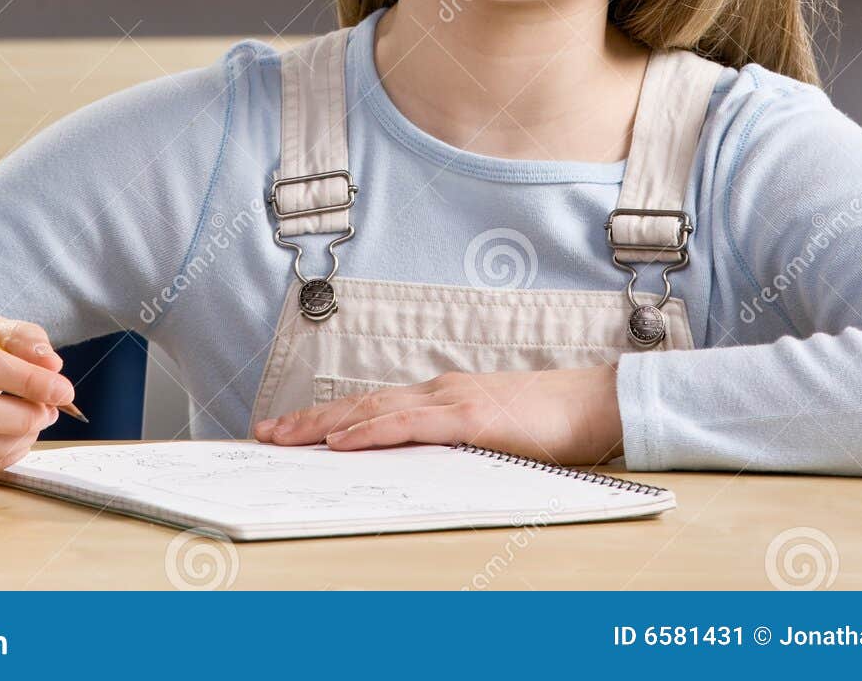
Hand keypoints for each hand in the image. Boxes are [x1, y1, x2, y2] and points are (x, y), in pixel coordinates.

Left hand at [254, 364, 623, 466]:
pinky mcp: (469, 419)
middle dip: (310, 420)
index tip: (290, 429)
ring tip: (286, 436)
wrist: (596, 404)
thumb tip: (421, 469)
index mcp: (442, 398)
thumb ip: (455, 446)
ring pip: (374, 411)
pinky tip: (344, 439)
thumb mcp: (492, 437)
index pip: (372, 407)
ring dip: (326, 425)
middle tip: (266, 433)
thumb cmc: (551, 424)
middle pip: (360, 406)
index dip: (329, 419)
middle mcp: (438, 393)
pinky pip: (410, 425)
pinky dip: (372, 430)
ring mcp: (451, 402)